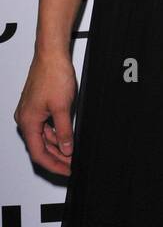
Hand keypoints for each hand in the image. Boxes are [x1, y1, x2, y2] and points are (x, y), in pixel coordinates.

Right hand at [14, 52, 77, 176]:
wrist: (51, 55)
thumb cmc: (53, 75)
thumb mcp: (63, 107)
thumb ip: (64, 131)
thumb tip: (67, 148)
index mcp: (28, 121)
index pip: (38, 153)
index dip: (54, 165)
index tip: (67, 171)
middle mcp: (25, 118)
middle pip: (40, 147)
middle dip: (57, 157)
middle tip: (72, 164)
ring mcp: (30, 112)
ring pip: (44, 137)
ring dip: (58, 146)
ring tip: (73, 153)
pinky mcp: (37, 106)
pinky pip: (45, 126)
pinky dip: (56, 133)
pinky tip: (67, 137)